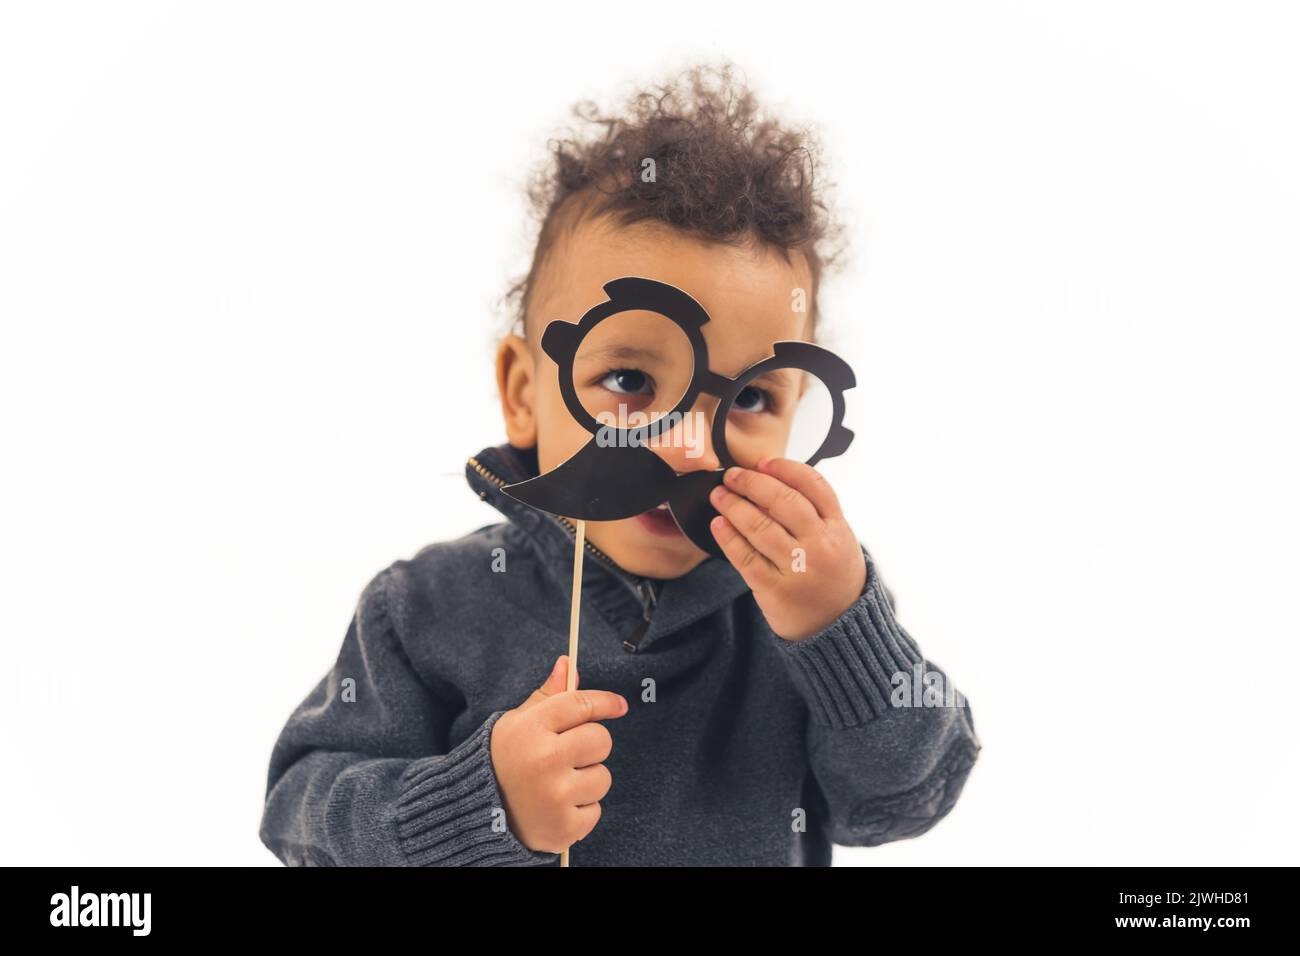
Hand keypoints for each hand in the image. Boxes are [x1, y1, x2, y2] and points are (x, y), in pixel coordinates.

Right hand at [489, 655, 627, 852]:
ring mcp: (555, 795)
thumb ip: (547, 697)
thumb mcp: (517, 723)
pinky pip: (596, 809)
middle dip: (591, 746)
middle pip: (601, 740)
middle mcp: (544, 760)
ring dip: (587, 781)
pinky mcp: (564, 826)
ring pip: (603, 777)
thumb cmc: (505, 761)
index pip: (581, 704)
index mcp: (530, 728)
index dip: (606, 702)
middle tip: (570, 755)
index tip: (619, 705)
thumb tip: (567, 664)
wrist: (480, 816)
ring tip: (558, 785)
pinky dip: (581, 810)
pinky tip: (557, 808)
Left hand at [709, 457, 866, 640]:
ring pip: (761, 526)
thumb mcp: (838, 540)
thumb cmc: (833, 577)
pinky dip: (728, 537)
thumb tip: (768, 481)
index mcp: (838, 528)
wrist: (839, 626)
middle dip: (752, 483)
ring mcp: (799, 568)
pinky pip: (746, 557)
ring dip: (734, 506)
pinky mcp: (776, 590)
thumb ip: (814, 513)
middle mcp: (821, 546)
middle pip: (784, 501)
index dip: (785, 468)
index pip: (814, 485)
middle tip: (732, 476)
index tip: (763, 463)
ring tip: (719, 496)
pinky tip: (718, 524)